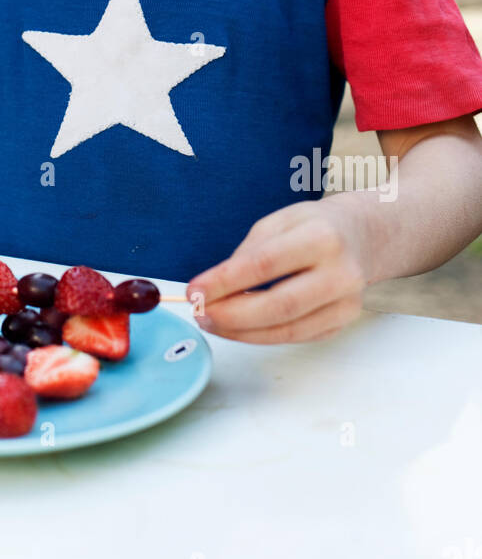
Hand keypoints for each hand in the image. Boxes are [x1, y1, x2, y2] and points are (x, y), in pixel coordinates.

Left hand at [185, 198, 370, 343]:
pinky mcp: (342, 323)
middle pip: (278, 306)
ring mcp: (346, 304)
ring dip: (241, 332)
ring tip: (212, 322)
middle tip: (199, 312)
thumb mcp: (279, 221)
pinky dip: (261, 336)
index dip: (224, 281)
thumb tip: (216, 289)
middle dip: (230, 315)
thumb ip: (249, 252)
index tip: (194, 290)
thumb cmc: (315, 226)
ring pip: (286, 330)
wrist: (364, 236)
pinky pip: (295, 337)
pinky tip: (238, 327)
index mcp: (322, 237)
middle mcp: (340, 273)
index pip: (265, 264)